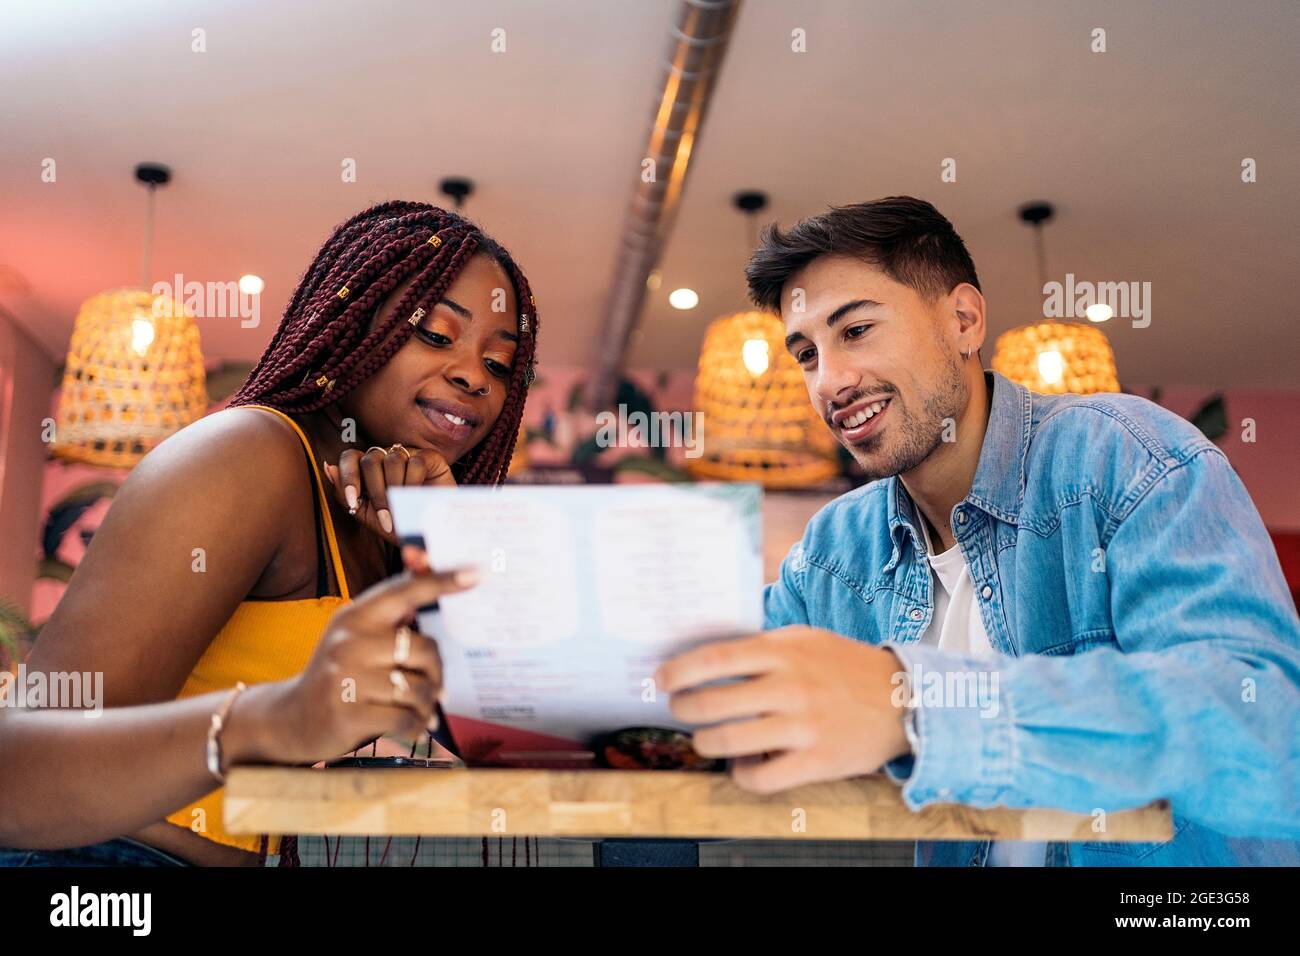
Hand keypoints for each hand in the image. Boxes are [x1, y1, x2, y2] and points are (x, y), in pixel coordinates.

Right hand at [263, 549, 476, 763]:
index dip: (442, 582)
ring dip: (427, 704)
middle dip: (437, 672)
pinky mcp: (348, 715)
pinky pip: (406, 719)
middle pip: (425, 649)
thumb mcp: (357, 637)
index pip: (405, 591)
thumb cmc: (340, 674)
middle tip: (433, 685)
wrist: (290, 719)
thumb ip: (391, 611)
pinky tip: (412, 726)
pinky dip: (416, 726)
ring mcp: (346, 679)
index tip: (476, 574)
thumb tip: (423, 559)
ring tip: (420, 708)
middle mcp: (350, 643)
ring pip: (420, 689)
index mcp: (356, 617)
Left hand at [322, 445, 454, 544]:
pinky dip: (413, 483)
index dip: (348, 477)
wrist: (431, 534)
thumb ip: (345, 494)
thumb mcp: (367, 515)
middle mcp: (386, 457)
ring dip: (395, 488)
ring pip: (392, 459)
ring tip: (402, 507)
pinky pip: (415, 462)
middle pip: (370, 459)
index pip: (350, 458)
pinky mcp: (430, 458)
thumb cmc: (400, 523)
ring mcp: (408, 455)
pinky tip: (417, 496)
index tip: (353, 501)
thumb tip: (328, 467)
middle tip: (386, 515)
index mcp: (368, 469)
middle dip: (375, 491)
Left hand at [653, 626, 910, 793]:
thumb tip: (707, 656)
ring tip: (707, 739)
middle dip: (685, 710)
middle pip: (713, 703)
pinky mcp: (817, 760)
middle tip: (680, 710)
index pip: (716, 658)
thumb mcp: (806, 640)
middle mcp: (791, 686)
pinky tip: (743, 764)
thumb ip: (762, 646)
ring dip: (707, 743)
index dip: (680, 670)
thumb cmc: (844, 666)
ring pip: (729, 742)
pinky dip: (742, 774)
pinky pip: (761, 777)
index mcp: (784, 651)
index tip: (661, 679)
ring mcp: (804, 725)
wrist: (904, 698)